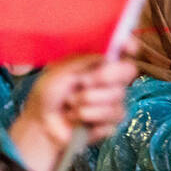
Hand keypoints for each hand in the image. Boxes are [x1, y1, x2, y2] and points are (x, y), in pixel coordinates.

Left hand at [9, 46, 138, 170]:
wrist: (40, 124)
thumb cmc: (47, 94)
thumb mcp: (60, 71)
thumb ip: (85, 61)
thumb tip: (108, 55)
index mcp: (98, 63)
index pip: (124, 50)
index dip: (130, 46)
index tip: (127, 49)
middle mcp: (110, 80)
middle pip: (128, 72)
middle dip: (103, 78)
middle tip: (81, 83)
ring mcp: (112, 102)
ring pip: (118, 98)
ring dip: (88, 103)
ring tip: (70, 106)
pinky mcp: (111, 123)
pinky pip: (113, 119)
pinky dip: (90, 119)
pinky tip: (77, 120)